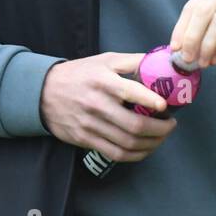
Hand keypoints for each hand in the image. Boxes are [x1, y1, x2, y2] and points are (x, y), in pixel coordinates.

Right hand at [39, 52, 177, 160]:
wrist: (44, 92)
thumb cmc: (80, 74)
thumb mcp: (105, 60)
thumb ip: (132, 61)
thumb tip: (160, 62)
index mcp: (102, 80)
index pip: (129, 91)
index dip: (151, 101)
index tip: (166, 106)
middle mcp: (96, 104)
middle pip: (133, 125)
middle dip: (160, 129)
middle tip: (171, 125)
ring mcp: (90, 125)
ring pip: (127, 143)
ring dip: (151, 143)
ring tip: (162, 137)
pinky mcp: (85, 139)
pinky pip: (115, 153)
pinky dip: (136, 154)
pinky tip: (146, 148)